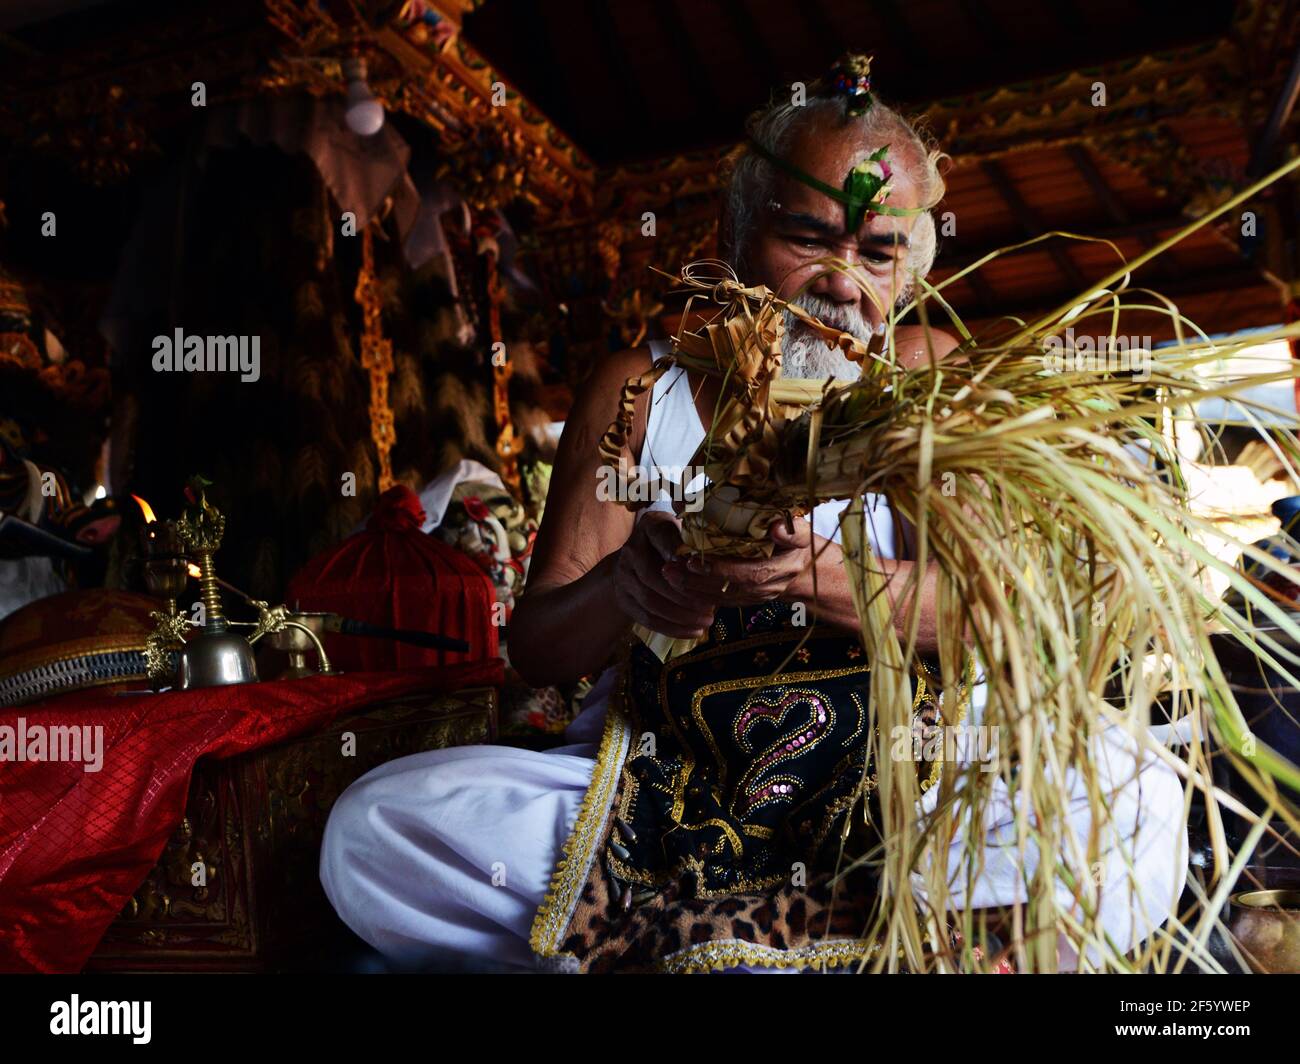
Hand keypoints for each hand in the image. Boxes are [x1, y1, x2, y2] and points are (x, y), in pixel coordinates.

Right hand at [613, 510, 718, 638]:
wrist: (639, 561)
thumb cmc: (675, 545)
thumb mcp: (686, 534)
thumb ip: (697, 544)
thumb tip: (717, 564)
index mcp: (650, 526)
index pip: (664, 540)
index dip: (682, 558)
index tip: (704, 573)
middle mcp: (631, 549)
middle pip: (653, 576)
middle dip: (684, 596)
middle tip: (710, 608)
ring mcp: (622, 575)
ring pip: (650, 601)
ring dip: (680, 616)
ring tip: (706, 622)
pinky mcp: (623, 599)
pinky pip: (646, 618)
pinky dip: (671, 628)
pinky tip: (693, 632)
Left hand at [662, 517, 813, 606]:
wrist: (807, 571)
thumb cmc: (800, 545)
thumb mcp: (802, 532)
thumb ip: (792, 530)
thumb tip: (775, 526)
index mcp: (781, 569)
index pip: (746, 574)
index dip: (719, 569)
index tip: (693, 560)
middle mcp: (766, 588)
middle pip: (727, 588)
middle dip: (696, 581)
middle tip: (669, 568)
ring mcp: (755, 597)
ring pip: (720, 598)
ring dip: (692, 588)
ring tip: (668, 574)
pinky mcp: (745, 600)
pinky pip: (719, 601)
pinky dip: (697, 594)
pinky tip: (678, 584)